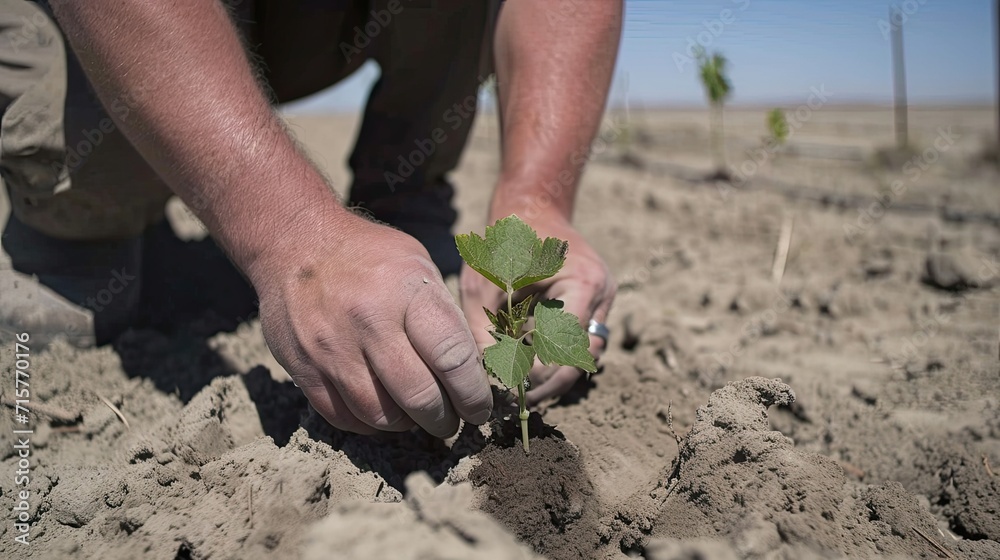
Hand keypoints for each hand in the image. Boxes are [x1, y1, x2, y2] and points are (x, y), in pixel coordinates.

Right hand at [249, 212, 492, 436]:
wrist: (293, 243)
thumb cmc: (368, 256)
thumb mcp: (418, 265)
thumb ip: (445, 316)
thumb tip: (473, 371)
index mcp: (407, 292)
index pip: (453, 358)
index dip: (473, 394)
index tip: (479, 408)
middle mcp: (369, 322)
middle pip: (420, 397)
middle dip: (445, 419)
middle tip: (452, 420)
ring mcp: (333, 349)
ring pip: (382, 416)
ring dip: (408, 425)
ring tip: (418, 416)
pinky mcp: (304, 369)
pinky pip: (345, 418)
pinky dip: (370, 424)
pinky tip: (383, 411)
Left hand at [460, 209, 614, 405]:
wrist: (530, 207)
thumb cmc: (503, 240)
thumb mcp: (483, 284)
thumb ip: (483, 331)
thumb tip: (483, 379)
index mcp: (582, 284)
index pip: (566, 345)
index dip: (539, 371)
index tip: (509, 387)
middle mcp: (602, 293)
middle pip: (582, 357)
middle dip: (549, 382)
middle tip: (517, 401)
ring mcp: (603, 299)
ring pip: (585, 354)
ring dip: (555, 373)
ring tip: (522, 391)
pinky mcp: (594, 304)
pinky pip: (579, 341)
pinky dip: (557, 356)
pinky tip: (530, 368)